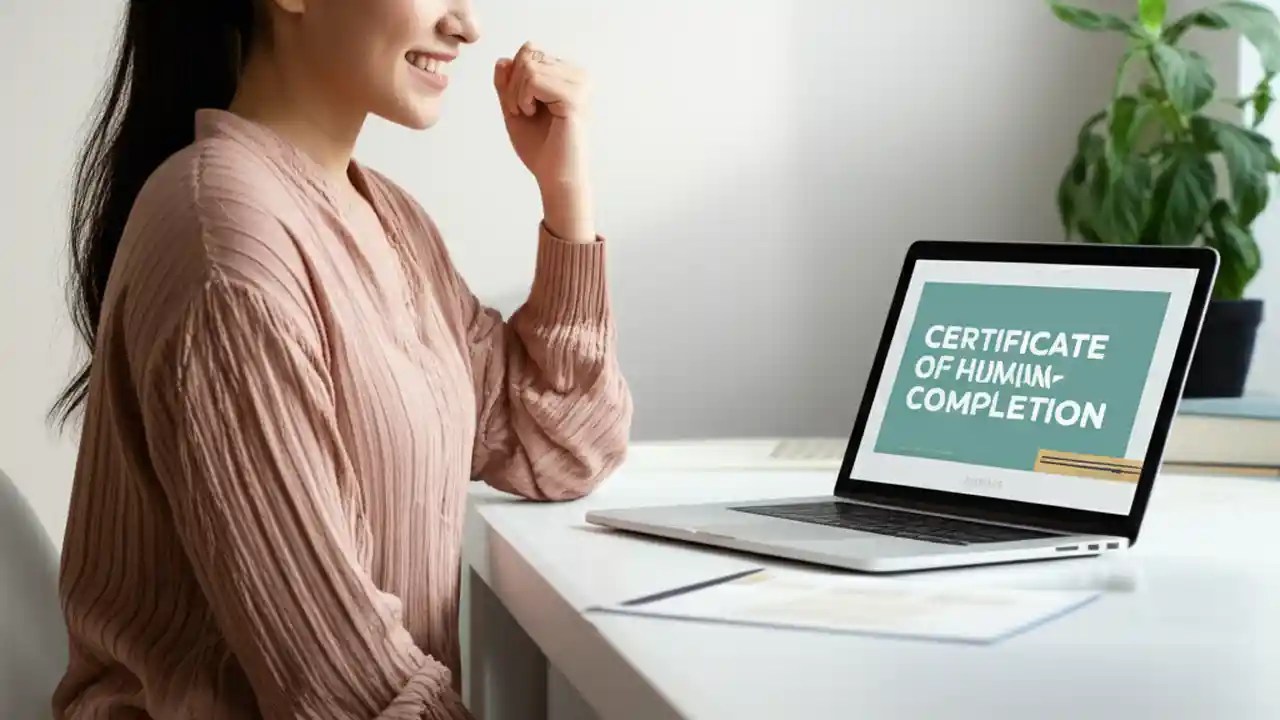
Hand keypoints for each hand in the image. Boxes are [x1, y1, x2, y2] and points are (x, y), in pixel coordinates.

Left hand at [493, 42, 590, 189]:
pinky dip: (522, 98)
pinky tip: (532, 115)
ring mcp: (580, 85)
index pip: (531, 51)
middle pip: (529, 53)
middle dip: (512, 83)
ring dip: (516, 93)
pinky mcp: (574, 98)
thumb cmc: (541, 148)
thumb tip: (502, 60)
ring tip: (526, 113)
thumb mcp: (514, 108)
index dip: (513, 75)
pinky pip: (534, 80)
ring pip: (529, 65)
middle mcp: (579, 76)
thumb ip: (507, 84)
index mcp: (569, 76)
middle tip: (518, 110)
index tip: (518, 104)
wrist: (555, 177)